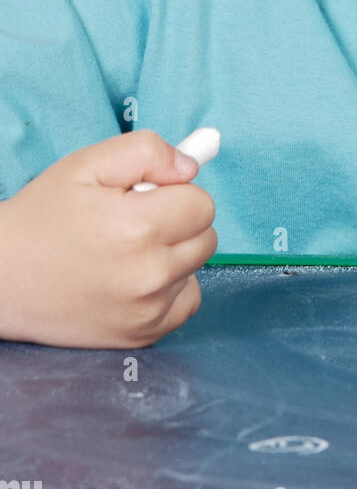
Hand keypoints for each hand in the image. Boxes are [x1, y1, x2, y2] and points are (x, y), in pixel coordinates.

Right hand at [0, 129, 217, 347]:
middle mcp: (149, 275)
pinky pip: (186, 302)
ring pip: (196, 267)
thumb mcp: (87, 164)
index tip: (146, 196)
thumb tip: (191, 167)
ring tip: (126, 250)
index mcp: (139, 228)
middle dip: (179, 222)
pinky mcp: (142, 335)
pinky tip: (135, 277)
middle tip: (134, 221)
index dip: (175, 193)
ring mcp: (147, 311)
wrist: (2, 279)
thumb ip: (147, 152)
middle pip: (206, 236)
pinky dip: (170, 288)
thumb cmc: (43, 216)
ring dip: (174, 254)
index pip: (203, 204)